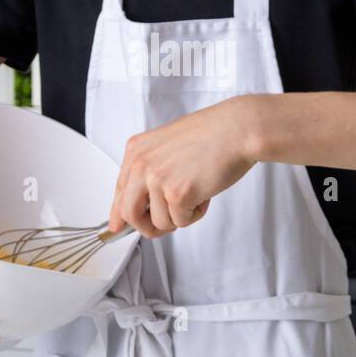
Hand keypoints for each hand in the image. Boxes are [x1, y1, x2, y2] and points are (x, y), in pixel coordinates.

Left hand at [106, 97, 258, 238]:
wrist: (237, 130)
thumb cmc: (212, 135)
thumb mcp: (168, 147)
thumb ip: (150, 172)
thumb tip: (137, 205)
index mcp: (137, 150)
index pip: (119, 190)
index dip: (120, 214)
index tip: (119, 227)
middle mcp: (142, 164)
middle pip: (129, 213)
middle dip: (147, 226)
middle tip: (165, 225)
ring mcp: (157, 179)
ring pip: (158, 223)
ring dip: (180, 216)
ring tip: (196, 193)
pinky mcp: (177, 193)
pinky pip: (181, 222)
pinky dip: (196, 214)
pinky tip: (205, 193)